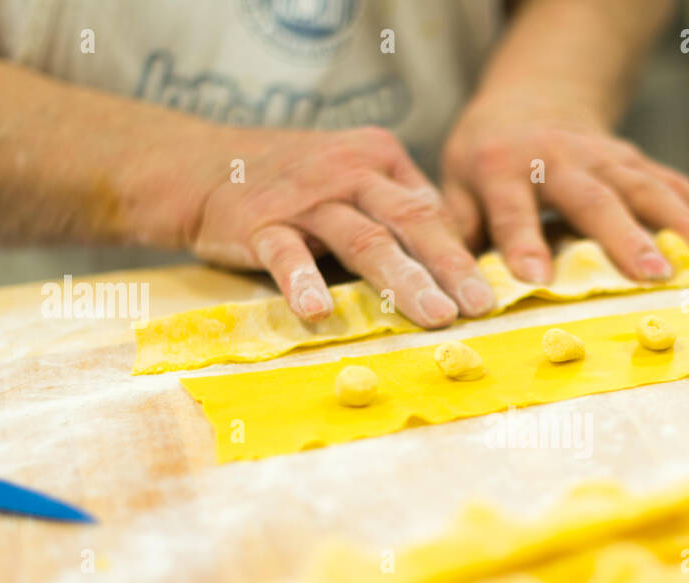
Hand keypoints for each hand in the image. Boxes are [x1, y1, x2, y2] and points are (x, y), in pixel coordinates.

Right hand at [183, 126, 494, 325]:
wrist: (200, 165)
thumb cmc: (293, 187)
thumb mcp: (353, 182)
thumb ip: (396, 214)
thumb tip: (453, 262)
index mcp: (381, 159)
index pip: (430, 212)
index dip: (462, 256)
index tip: (488, 296)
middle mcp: (350, 171)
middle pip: (409, 221)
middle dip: (449, 267)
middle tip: (478, 307)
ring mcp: (306, 196)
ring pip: (363, 239)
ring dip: (402, 281)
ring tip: (434, 317)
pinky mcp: (260, 221)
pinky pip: (286, 254)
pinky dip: (304, 282)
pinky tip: (319, 313)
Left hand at [440, 102, 688, 284]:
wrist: (528, 104)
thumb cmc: (485, 161)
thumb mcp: (455, 186)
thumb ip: (458, 232)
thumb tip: (454, 288)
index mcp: (503, 167)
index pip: (511, 207)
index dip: (521, 241)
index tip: (534, 279)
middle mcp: (559, 158)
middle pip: (594, 198)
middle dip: (624, 237)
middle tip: (651, 274)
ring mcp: (605, 157)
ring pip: (647, 187)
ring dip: (682, 222)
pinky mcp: (636, 161)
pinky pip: (674, 182)